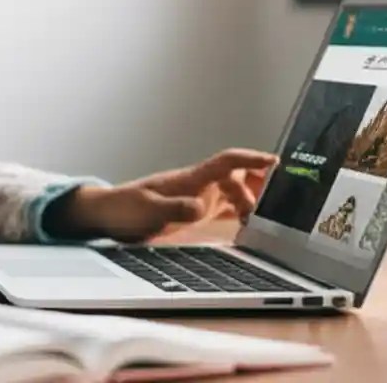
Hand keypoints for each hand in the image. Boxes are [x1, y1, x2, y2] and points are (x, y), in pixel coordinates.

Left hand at [46, 149, 276, 241]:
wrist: (107, 215)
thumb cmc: (124, 208)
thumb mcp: (147, 210)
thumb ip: (174, 208)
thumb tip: (200, 207)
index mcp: (189, 179)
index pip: (225, 162)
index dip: (250, 160)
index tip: (274, 162)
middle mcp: (198, 186)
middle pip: (237, 178)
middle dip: (259, 186)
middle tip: (279, 203)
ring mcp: (198, 198)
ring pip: (235, 193)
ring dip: (253, 201)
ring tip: (270, 218)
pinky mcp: (195, 211)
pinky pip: (225, 209)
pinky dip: (242, 213)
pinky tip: (253, 225)